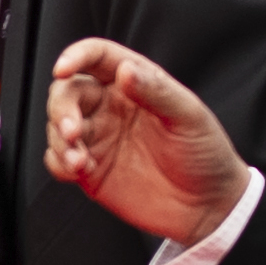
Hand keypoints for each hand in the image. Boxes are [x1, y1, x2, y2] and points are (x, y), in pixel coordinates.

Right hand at [45, 37, 247, 246]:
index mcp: (135, 85)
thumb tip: (125, 70)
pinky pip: (57, 159)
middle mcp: (110, 107)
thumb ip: (156, 91)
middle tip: (71, 130)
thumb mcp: (190, 117)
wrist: (208, 208)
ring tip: (79, 160)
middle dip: (61, 109)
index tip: (62, 70)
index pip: (97, 57)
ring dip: (59, 141)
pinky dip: (59, 163)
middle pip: (67, 92)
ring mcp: (98, 138)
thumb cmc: (207, 156)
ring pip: (57, 126)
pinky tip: (80, 170)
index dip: (76, 56)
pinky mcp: (88, 168)